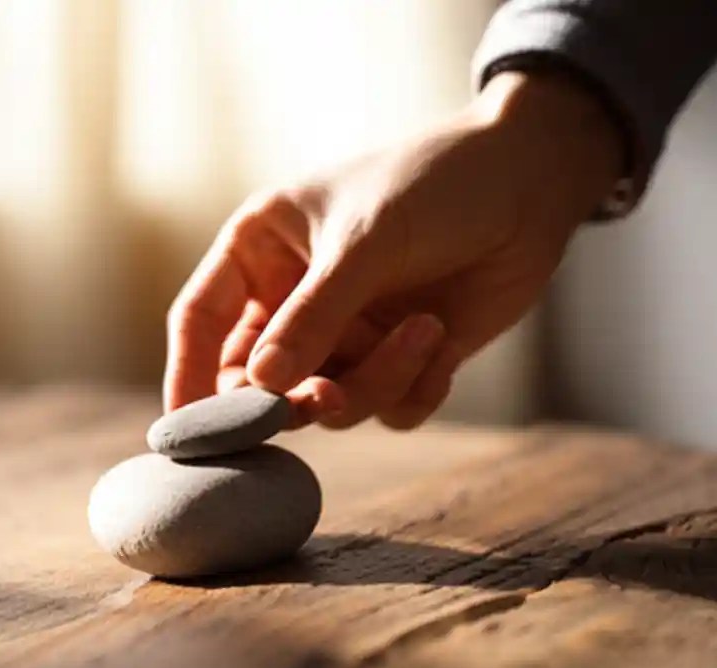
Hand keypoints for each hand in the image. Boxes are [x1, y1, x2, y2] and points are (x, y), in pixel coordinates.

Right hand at [164, 71, 621, 428]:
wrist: (531, 184)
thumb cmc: (433, 186)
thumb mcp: (364, 243)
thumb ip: (312, 319)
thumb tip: (261, 390)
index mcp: (262, 250)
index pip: (199, 321)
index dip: (187, 377)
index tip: (185, 433)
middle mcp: (294, 297)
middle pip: (257, 382)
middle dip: (290, 398)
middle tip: (324, 398)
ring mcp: (347, 331)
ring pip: (326, 401)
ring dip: (371, 382)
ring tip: (422, 333)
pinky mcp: (398, 358)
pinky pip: (384, 408)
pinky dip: (410, 388)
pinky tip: (441, 341)